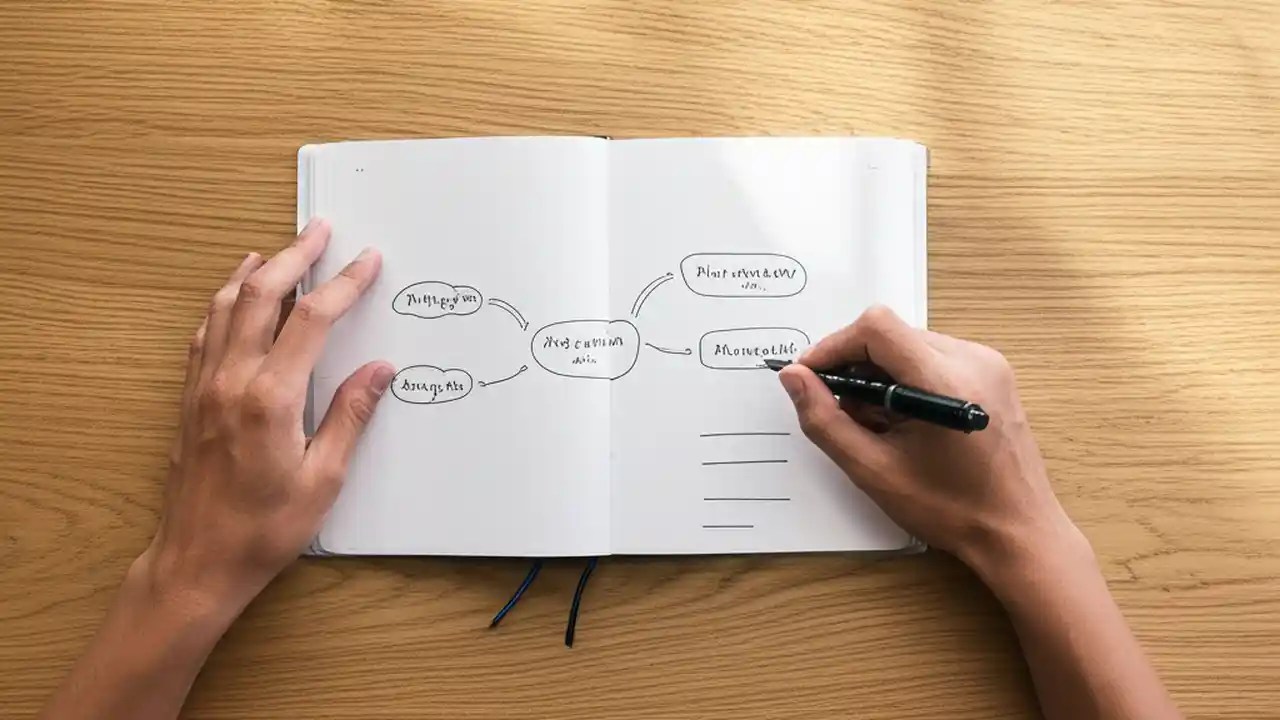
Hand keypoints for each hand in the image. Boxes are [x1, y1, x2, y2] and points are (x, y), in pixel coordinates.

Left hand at [138, 220, 393, 616]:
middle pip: (262, 294)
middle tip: (321, 230)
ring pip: (225, 307)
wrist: (198, 562)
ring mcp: (204, 388)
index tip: (366, 261)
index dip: (343, 284)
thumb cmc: (263, 529)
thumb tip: (379, 370)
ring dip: (255, 272)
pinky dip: (223, 304)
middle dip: (295, 256)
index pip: (311, 320)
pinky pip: (204, 334)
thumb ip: (350, 416)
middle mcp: (231, 381)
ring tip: (279, 250)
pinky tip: (233, 296)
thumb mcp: (324, 479)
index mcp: (270, 398)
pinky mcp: (189, 400)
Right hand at [778, 306, 1082, 577]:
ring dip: (881, 374)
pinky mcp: (994, 373)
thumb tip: (794, 378)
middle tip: (841, 411)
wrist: (1018, 531)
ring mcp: (988, 363)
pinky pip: (935, 356)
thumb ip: (825, 420)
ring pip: (911, 344)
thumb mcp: (873, 470)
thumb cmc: (950, 509)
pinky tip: (905, 420)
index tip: (810, 377)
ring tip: (877, 424)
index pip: (876, 328)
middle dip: (855, 366)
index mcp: (943, 380)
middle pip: (891, 334)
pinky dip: (908, 378)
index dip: (833, 346)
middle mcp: (971, 359)